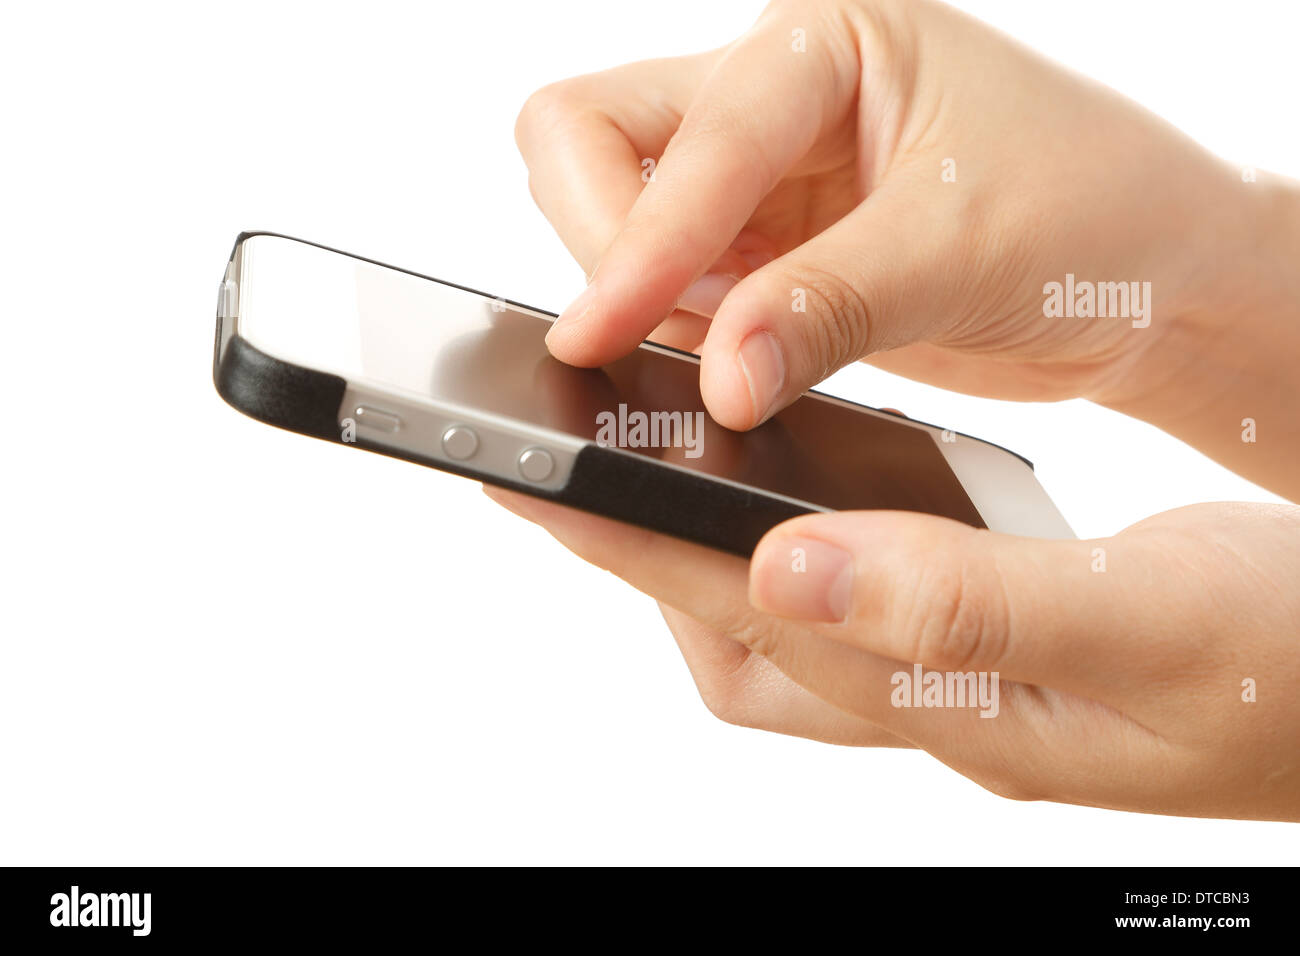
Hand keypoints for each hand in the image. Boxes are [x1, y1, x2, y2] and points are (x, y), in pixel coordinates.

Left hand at [486, 487, 1299, 821]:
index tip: (542, 485)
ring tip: (657, 481)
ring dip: (716, 564)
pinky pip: (866, 599)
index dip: (641, 553)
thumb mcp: (1145, 624)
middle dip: (646, 567)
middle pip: (747, 648)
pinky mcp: (1000, 642)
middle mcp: (946, 705)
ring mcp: (971, 680)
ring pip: (798, 633)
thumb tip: (790, 560)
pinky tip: (801, 501)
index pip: (757, 622)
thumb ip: (968, 604)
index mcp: (965, 708)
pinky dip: (808, 550)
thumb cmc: (1292, 664)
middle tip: (569, 479)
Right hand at [515, 0, 1299, 498]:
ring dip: (637, 292)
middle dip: (602, 239)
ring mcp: (762, 182)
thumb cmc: (1096, 212)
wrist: (1155, 280)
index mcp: (824, 40)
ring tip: (715, 352)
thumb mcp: (960, 248)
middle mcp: (776, 96)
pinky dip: (670, 333)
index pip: (683, 133)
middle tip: (650, 331)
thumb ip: (823, 308)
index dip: (636, 241)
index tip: (601, 337)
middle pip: (590, 134)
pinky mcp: (767, 258)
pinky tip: (723, 366)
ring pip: (614, 209)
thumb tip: (716, 378)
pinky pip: (670, 287)